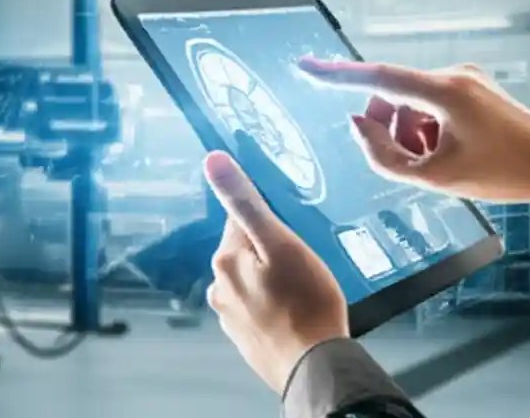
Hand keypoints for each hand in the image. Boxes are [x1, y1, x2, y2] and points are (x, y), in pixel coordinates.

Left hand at [203, 151, 348, 392]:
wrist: (316, 367)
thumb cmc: (305, 304)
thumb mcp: (280, 242)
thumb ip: (246, 202)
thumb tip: (213, 161)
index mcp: (226, 259)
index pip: (241, 220)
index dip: (271, 222)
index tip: (292, 231)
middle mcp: (220, 288)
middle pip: (247, 251)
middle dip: (272, 251)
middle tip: (304, 263)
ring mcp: (232, 317)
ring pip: (254, 281)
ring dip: (274, 280)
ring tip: (305, 289)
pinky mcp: (247, 338)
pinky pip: (261, 309)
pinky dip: (277, 306)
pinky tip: (298, 312)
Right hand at [299, 57, 529, 210]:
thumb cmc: (505, 173)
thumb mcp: (436, 177)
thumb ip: (385, 155)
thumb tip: (359, 125)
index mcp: (445, 90)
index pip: (378, 78)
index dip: (337, 75)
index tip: (308, 67)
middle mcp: (454, 74)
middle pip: (394, 98)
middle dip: (394, 131)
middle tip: (420, 164)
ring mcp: (466, 79)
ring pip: (411, 105)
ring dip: (414, 134)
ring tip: (442, 162)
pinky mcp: (473, 88)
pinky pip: (431, 106)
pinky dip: (431, 130)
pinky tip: (455, 152)